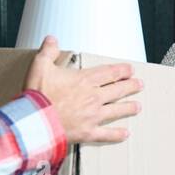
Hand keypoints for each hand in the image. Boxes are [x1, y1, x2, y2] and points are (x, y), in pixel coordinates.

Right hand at [23, 34, 142, 143]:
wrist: (34, 120)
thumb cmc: (38, 95)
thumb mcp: (40, 66)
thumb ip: (48, 51)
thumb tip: (52, 39)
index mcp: (84, 80)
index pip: (109, 73)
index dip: (121, 70)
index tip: (130, 69)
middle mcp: (93, 97)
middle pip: (117, 90)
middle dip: (130, 86)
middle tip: (139, 84)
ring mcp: (92, 116)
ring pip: (116, 110)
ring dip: (129, 107)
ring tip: (138, 106)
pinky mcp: (88, 132)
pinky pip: (106, 134)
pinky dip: (117, 134)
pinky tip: (126, 134)